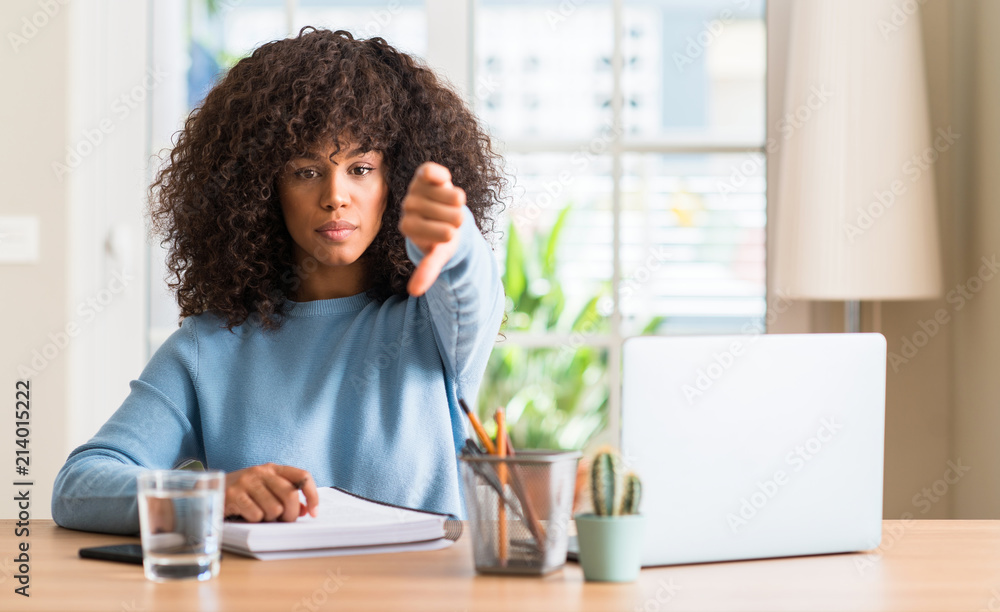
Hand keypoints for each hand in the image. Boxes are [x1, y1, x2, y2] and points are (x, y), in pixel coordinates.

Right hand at [223, 463, 318, 521]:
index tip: (315, 512)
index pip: (302, 476)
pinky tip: (246, 515)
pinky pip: (256, 515)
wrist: (208, 491)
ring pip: (274, 509)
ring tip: (260, 515)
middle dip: (291, 514)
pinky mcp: (233, 494)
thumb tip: (306, 510)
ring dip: (270, 519)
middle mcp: (261, 472)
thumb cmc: (243, 494)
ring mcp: (246, 482)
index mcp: (273, 468)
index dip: (312, 495)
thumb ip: (286, 498)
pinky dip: (254, 520)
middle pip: (290, 496)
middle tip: (284, 521)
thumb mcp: (266, 491)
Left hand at [399, 161, 465, 295]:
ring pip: (455, 197)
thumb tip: (414, 292)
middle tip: (451, 219)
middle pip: (455, 215)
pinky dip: (443, 177)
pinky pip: (434, 173)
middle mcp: (408, 207)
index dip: (453, 234)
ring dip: (459, 204)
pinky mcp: (423, 174)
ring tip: (451, 205)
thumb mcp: (437, 254)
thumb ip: (427, 270)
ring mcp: (415, 189)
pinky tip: (444, 182)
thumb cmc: (440, 237)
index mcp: (408, 227)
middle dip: (459, 220)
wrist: (440, 213)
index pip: (446, 233)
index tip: (446, 235)